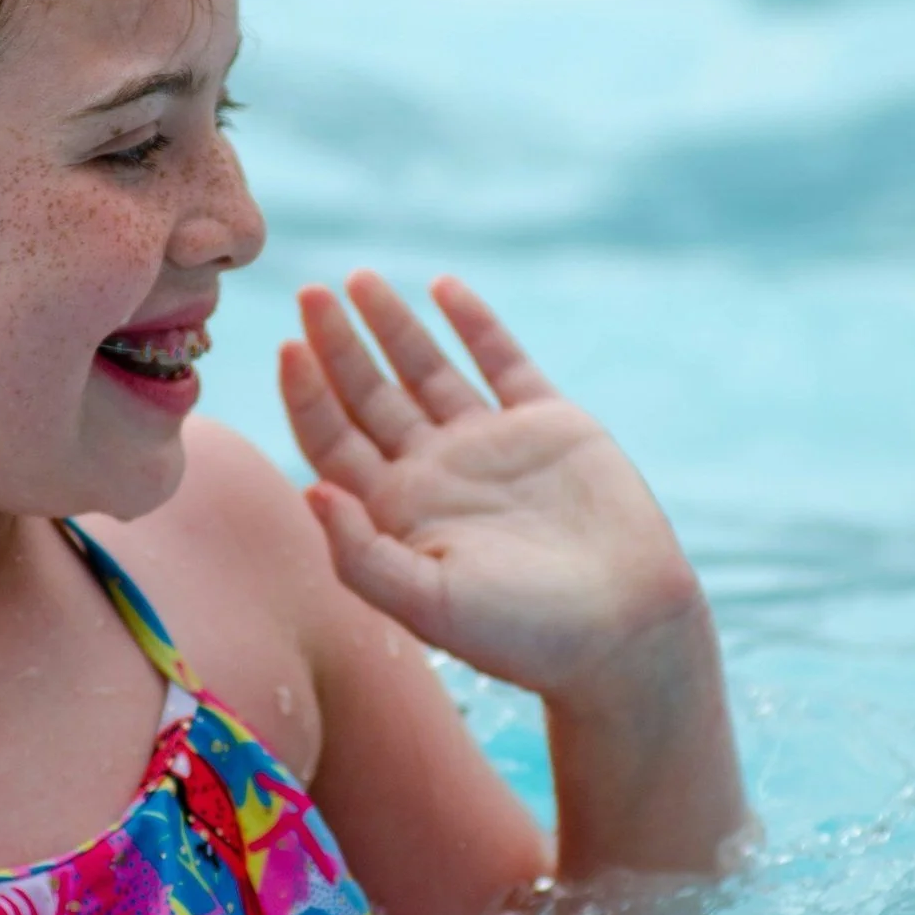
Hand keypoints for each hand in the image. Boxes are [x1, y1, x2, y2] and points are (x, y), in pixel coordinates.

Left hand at [279, 271, 706, 703]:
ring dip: (393, 324)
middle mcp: (434, 472)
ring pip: (427, 369)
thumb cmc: (523, 635)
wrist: (625, 631)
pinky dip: (474, 322)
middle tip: (309, 294)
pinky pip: (502, 360)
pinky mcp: (547, 424)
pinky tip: (444, 287)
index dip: (307, 395)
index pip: (334, 441)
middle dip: (338, 345)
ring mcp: (489, 444)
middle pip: (369, 395)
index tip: (289, 348)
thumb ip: (362, 555)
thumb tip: (309, 492)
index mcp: (397, 513)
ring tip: (359, 279)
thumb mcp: (429, 605)